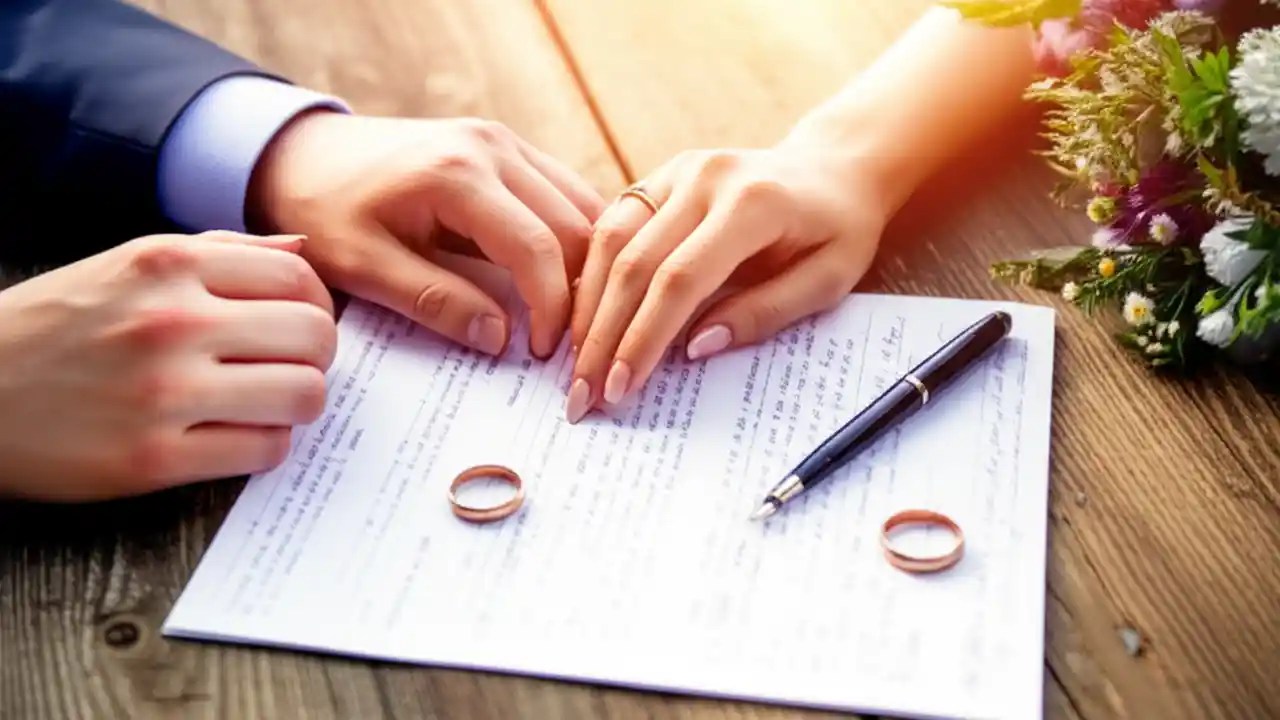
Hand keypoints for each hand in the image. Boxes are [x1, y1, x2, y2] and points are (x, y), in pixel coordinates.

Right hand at [0, 232, 336, 500]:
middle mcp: (171, 321)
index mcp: (168, 263)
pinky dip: (264, 446)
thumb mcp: (129, 265)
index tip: (302, 325)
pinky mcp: (154, 458)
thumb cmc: (57, 327)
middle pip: (315, 337)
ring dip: (296, 405)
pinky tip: (235, 436)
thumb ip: (221, 253)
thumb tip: (302, 252)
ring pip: (303, 395)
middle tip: (290, 369)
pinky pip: (264, 451)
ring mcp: (164, 392)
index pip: (300, 278)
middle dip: (316, 357)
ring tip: (266, 404)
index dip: (318, 306)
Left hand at [249, 113, 606, 358]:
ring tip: (568, 316)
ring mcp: (504, 141)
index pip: (536, 248)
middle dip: (578, 290)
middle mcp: (493, 147)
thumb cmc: (321, 209)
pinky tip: (561, 278)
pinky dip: (571, 236)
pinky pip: (563, 192)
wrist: (300, 154)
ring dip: (583, 263)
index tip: (543, 354)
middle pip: (573, 225)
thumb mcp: (363, 266)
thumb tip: (500, 337)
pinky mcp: (506, 147)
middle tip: (567, 345)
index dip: (552, 308)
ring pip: (580, 205)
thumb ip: (434, 301)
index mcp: (457, 173)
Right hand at [565, 136, 891, 422]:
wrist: (834, 168)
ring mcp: (676, 171)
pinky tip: (583, 321)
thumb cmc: (838, 230)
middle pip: (633, 263)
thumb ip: (765, 312)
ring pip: (609, 241)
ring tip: (574, 366)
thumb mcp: (828, 279)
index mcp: (751, 203)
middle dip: (602, 336)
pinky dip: (591, 277)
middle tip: (581, 394)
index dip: (644, 338)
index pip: (680, 279)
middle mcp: (705, 178)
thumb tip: (696, 348)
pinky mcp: (659, 177)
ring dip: (586, 309)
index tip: (621, 388)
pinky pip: (611, 227)